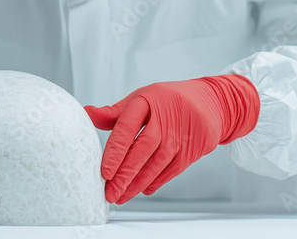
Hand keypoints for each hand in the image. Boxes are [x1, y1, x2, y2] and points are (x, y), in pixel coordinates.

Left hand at [84, 74, 258, 203]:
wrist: (209, 102)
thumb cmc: (165, 101)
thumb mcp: (141, 99)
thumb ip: (114, 113)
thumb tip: (87, 114)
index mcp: (147, 101)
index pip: (127, 128)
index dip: (115, 151)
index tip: (104, 172)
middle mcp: (165, 118)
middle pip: (142, 149)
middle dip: (125, 174)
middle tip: (110, 193)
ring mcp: (181, 134)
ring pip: (157, 163)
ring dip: (138, 183)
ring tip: (121, 196)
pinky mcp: (193, 149)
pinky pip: (172, 169)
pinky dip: (157, 181)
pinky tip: (142, 190)